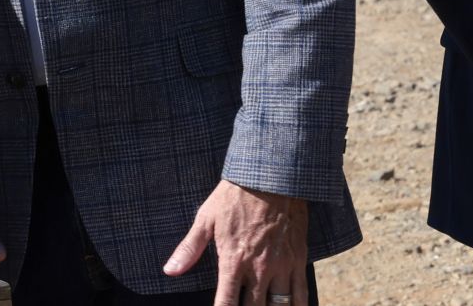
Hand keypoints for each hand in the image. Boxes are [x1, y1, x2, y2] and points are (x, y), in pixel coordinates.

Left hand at [164, 180, 306, 305]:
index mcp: (233, 261)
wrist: (270, 179)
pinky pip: (302, 295)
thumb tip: (170, 270)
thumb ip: (189, 249)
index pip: (227, 303)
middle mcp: (259, 269)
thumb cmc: (233, 198)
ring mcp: (282, 267)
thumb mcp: (206, 219)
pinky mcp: (299, 261)